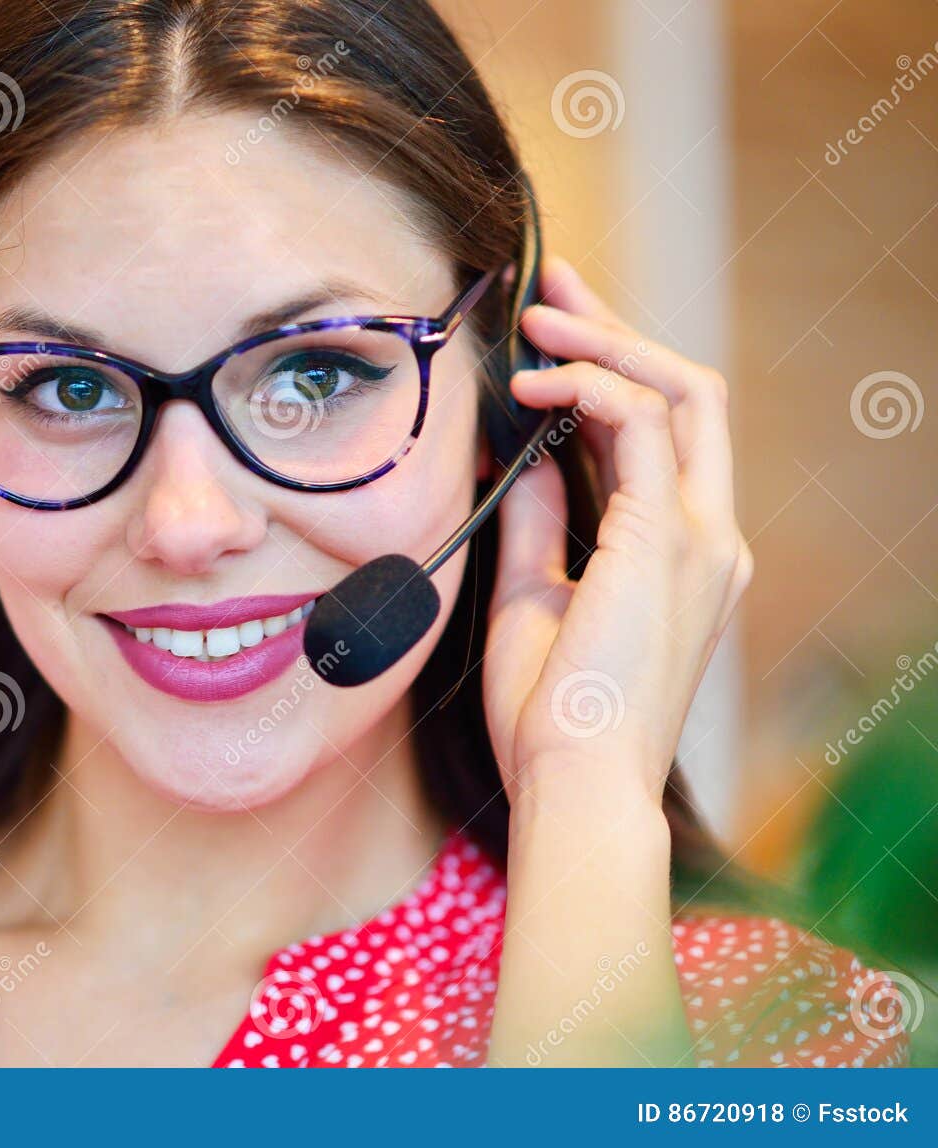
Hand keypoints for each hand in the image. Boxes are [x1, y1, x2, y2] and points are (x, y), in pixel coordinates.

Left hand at [480, 257, 753, 804]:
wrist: (575, 785)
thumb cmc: (553, 716)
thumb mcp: (534, 599)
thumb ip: (540, 523)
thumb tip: (519, 456)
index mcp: (682, 557)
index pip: (664, 433)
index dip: (613, 366)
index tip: (555, 326)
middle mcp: (709, 538)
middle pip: (686, 394)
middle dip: (618, 327)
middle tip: (553, 282)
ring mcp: (699, 537)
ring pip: (678, 392)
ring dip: (603, 342)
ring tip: (537, 315)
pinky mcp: (668, 540)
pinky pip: (639, 425)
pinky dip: (588, 387)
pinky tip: (533, 384)